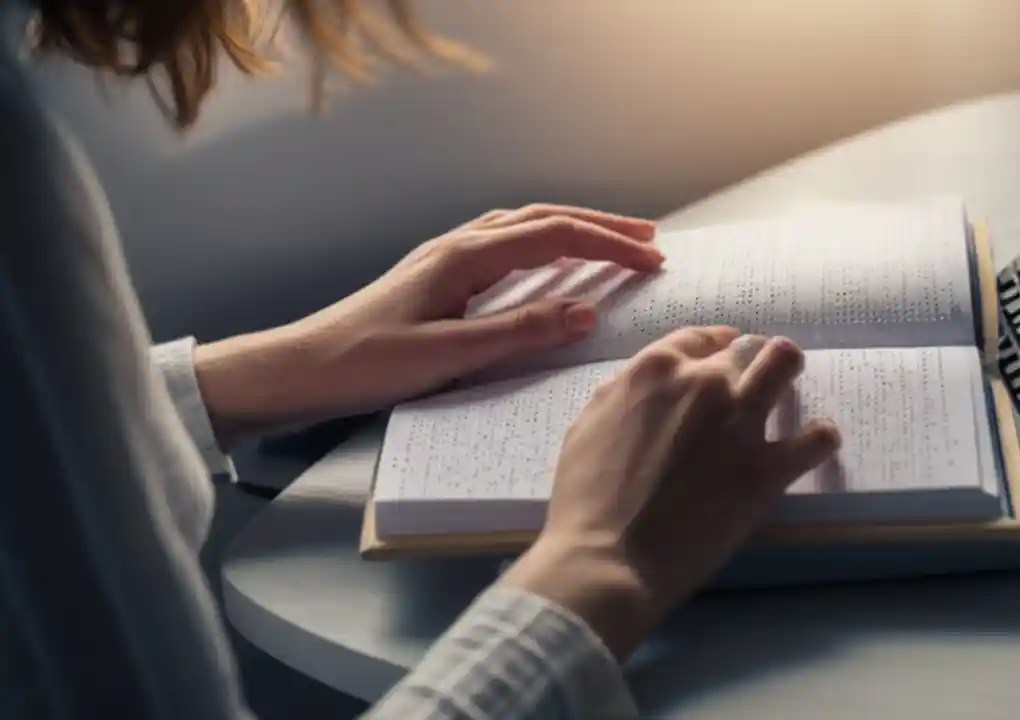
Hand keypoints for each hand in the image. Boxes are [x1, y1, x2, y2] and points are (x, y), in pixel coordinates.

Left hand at [194, 205, 663, 446]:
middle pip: (543, 218)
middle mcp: (457, 246)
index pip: (554, 236)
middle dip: (600, 225)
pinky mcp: (436, 278)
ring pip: (522, 227)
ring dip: (571, 229)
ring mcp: (445, 259)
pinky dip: (541, 246)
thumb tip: (588, 311)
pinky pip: (504, 246)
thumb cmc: (362, 365)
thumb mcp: (446, 355)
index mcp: (464, 258)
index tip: (653, 259)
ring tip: (611, 242)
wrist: (296, 369)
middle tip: (649, 237)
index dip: (609, 245)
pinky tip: (546, 265)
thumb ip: (518, 332)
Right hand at [500, 327, 840, 659]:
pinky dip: (820, 437)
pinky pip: (817, 437)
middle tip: (753, 382)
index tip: (725, 356)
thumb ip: (620, 396)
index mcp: (655, 369)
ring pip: (785, 364)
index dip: (715, 347)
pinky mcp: (767, 468)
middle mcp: (705, 383)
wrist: (608, 559)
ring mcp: (740, 422)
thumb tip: (637, 386)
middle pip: (747, 348)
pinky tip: (815, 443)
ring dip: (788, 371)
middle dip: (750, 361)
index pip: (701, 339)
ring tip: (790, 388)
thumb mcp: (587, 427)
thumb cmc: (585, 500)